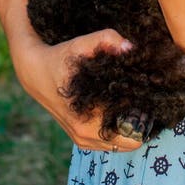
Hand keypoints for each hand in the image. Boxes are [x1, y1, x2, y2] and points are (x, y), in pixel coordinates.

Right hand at [13, 27, 142, 151]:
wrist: (35, 72)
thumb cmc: (60, 58)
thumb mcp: (82, 44)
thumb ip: (108, 40)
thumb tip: (130, 48)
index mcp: (89, 120)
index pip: (133, 132)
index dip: (146, 116)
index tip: (150, 97)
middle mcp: (86, 136)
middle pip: (130, 141)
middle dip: (141, 122)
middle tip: (144, 98)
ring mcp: (82, 140)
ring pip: (120, 145)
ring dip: (130, 127)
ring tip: (133, 102)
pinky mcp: (80, 140)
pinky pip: (109, 143)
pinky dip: (119, 130)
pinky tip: (120, 109)